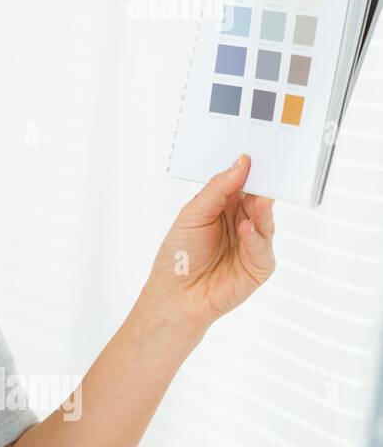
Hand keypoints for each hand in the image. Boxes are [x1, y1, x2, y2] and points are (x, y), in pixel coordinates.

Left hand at [140, 153, 276, 339]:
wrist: (175, 295)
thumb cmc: (179, 254)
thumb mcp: (193, 214)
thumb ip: (218, 189)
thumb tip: (242, 163)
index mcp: (226, 206)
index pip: (244, 182)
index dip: (251, 169)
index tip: (259, 152)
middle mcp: (243, 222)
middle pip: (260, 199)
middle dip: (265, 185)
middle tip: (272, 169)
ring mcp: (253, 243)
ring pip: (265, 221)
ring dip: (262, 210)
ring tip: (260, 199)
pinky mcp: (260, 266)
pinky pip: (263, 248)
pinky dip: (255, 238)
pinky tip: (245, 229)